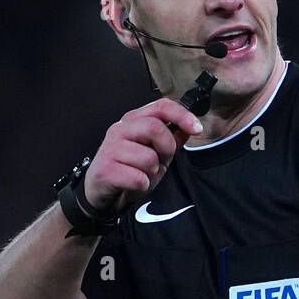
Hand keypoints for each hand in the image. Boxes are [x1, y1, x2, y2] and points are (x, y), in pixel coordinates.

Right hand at [83, 97, 202, 212]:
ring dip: (152, 172)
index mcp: (133, 120)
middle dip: (166, 149)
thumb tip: (190, 127)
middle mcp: (120, 129)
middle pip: (155, 128)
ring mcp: (111, 148)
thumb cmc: (128, 170)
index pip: (161, 106)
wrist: (101, 192)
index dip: (182, 115)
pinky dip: (142, 186)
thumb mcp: (155, 153)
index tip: (197, 128)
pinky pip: (138, 178)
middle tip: (160, 161)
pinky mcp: (106, 169)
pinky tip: (132, 185)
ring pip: (149, 158)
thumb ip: (171, 139)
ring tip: (142, 174)